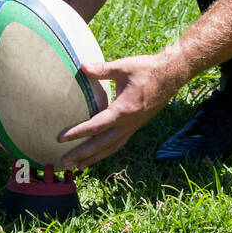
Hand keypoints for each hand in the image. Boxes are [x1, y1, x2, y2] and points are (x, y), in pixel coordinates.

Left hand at [57, 52, 180, 169]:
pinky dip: (106, 151)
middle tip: (63, 162)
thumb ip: (102, 69)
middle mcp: (128, 123)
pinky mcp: (136, 126)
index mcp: (124, 110)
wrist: (171, 76)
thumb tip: (82, 65)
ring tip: (77, 166)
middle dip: (82, 154)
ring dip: (93, 158)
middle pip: (102, 144)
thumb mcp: (123, 67)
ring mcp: (133, 127)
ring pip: (111, 148)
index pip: (96, 126)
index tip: (61, 138)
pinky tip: (97, 154)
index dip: (78, 133)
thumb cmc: (147, 69)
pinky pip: (118, 144)